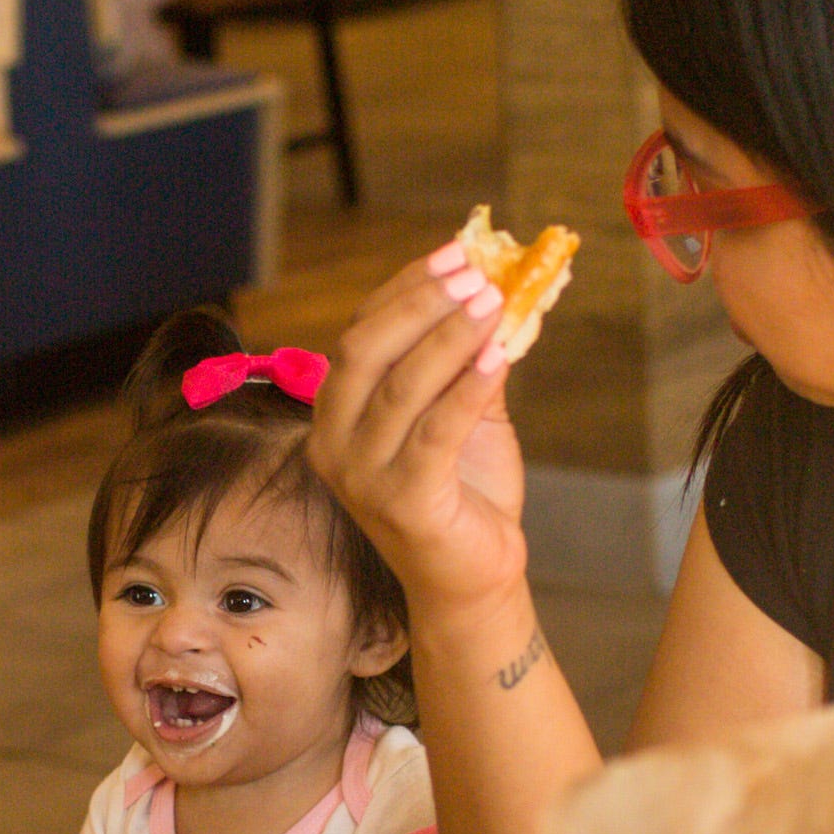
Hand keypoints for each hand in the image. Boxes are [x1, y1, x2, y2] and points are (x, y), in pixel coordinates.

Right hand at [306, 239, 530, 613]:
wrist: (472, 578)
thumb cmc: (463, 494)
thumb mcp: (463, 417)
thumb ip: (467, 363)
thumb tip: (500, 294)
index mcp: (335, 415)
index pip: (360, 334)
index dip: (406, 290)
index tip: (455, 255)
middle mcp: (333, 443)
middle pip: (364, 352)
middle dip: (421, 305)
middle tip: (475, 274)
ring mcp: (361, 476)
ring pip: (400, 387)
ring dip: (450, 337)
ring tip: (495, 303)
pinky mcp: (401, 502)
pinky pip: (435, 432)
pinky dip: (467, 389)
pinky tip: (499, 355)